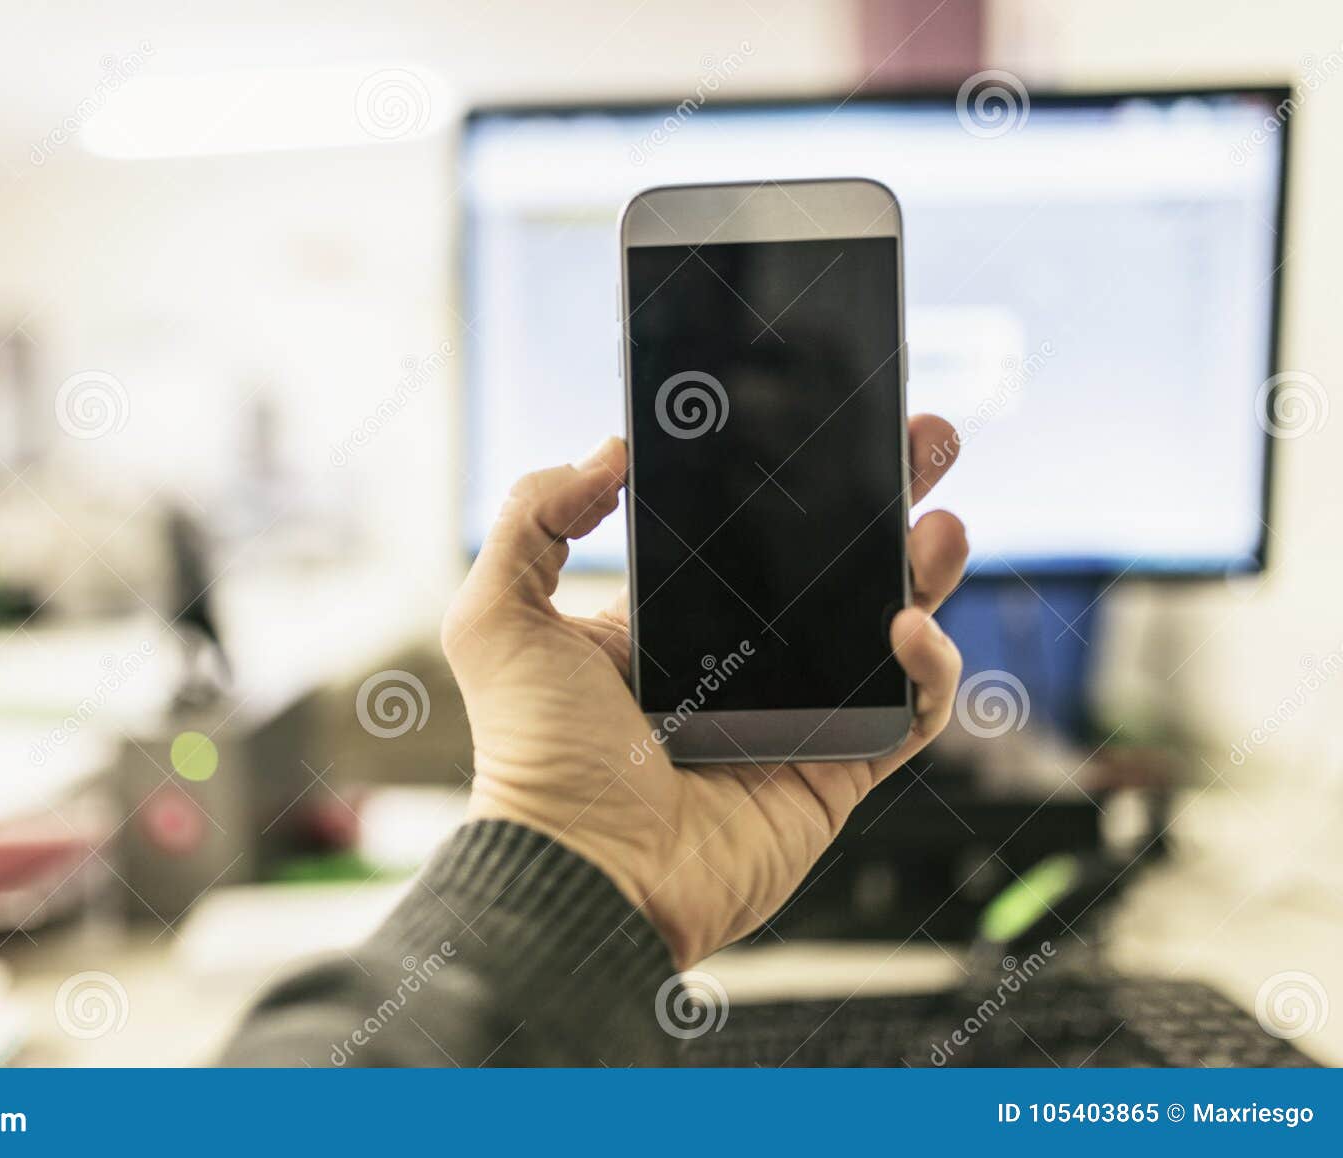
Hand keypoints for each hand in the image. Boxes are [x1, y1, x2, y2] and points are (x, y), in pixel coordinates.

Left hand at [441, 418, 967, 966]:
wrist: (584, 870)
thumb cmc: (534, 756)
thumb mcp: (498, 618)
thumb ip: (532, 518)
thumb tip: (607, 453)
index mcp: (672, 619)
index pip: (749, 532)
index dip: (791, 479)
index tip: (823, 422)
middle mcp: (741, 658)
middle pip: (832, 564)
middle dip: (884, 499)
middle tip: (919, 441)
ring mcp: (796, 713)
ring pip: (885, 626)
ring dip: (926, 569)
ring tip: (939, 522)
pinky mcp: (838, 768)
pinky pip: (909, 712)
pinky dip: (930, 670)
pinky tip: (908, 628)